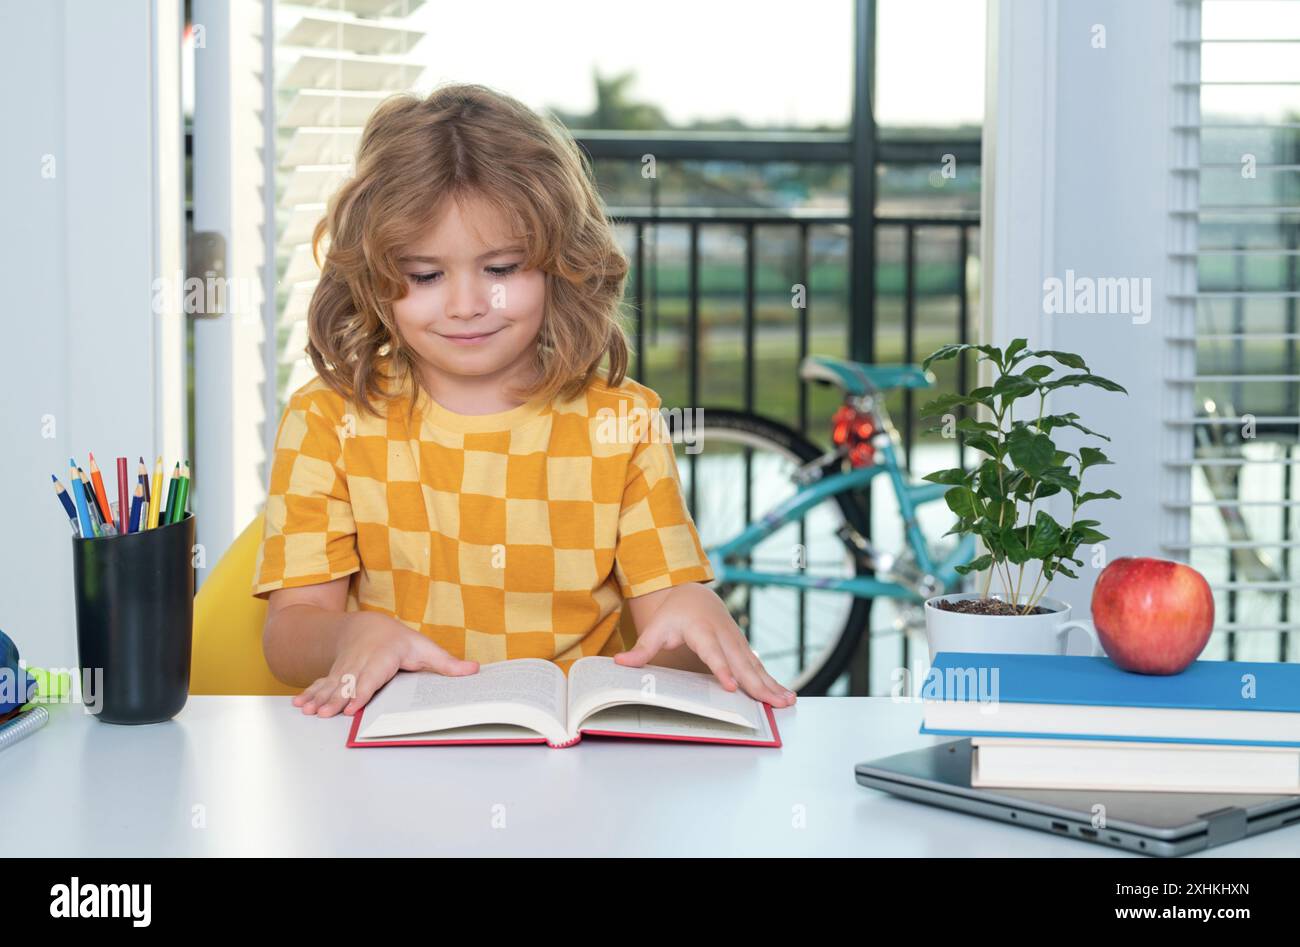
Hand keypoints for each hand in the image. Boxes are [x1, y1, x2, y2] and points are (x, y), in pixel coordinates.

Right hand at [293, 612, 477, 717]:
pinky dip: (309, 694)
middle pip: (347, 684)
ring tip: (306, 711)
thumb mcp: (424, 648)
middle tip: (323, 715)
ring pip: (331, 685)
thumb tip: (474, 671)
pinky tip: (299, 705)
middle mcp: (360, 663)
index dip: (361, 692)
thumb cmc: (398, 641)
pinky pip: (320, 684)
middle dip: (334, 700)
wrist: (366, 627)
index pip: (371, 677)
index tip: (351, 707)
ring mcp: (344, 669)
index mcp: (383, 657)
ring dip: (317, 698)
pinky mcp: (334, 675)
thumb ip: (446, 663)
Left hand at [614, 583, 795, 706]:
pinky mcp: (744, 649)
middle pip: (742, 663)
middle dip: (758, 684)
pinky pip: (760, 668)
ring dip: (772, 685)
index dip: (722, 669)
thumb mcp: (656, 628)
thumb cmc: (674, 614)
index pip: (713, 653)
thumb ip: (642, 648)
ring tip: (787, 702)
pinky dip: (773, 682)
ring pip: (756, 667)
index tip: (731, 687)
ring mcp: (737, 643)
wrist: (694, 595)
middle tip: (772, 702)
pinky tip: (786, 697)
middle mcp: (725, 637)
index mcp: (702, 631)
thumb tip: (620, 662)